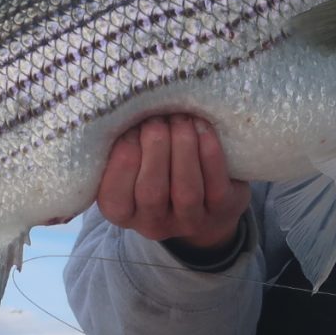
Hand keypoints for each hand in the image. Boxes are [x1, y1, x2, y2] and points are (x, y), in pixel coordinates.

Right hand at [95, 114, 249, 248]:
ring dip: (183, 147)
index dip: (121, 159)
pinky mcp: (221, 209)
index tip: (129, 130)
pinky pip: (215, 184)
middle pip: (151, 192)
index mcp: (123, 212)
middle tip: (157, 120)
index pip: (114, 196)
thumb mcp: (132, 166)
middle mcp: (153, 223)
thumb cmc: (158, 173)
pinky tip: (202, 127)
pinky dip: (209, 152)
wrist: (206, 205)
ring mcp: (190, 221)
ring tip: (180, 119)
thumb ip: (123, 148)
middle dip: (154, 148)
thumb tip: (124, 110)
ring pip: (186, 190)